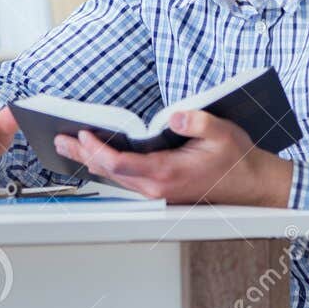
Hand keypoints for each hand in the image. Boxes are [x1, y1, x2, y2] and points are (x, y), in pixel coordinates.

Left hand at [55, 110, 293, 205]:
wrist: (250, 185)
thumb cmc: (236, 160)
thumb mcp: (221, 132)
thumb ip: (197, 122)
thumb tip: (176, 116)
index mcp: (167, 173)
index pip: (120, 164)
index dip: (97, 150)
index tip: (82, 134)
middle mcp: (157, 187)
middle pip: (109, 172)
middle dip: (83, 154)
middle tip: (59, 139)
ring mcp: (156, 191)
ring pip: (114, 177)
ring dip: (90, 161)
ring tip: (68, 145)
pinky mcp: (158, 189)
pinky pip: (125, 179)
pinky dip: (106, 166)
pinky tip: (94, 157)